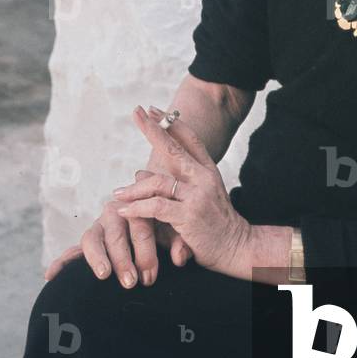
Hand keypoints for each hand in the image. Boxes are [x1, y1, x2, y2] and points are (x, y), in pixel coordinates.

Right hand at [44, 170, 193, 286]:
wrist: (163, 223)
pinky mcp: (89, 241)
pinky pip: (72, 250)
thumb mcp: (179, 234)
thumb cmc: (172, 231)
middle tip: (131, 282)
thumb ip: (180, 243)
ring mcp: (100, 226)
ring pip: (92, 238)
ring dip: (97, 257)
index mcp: (139, 204)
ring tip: (103, 275)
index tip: (149, 277)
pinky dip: (62, 261)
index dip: (145, 252)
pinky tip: (51, 275)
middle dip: (123, 259)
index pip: (140, 225)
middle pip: (116, 233)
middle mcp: (116, 212)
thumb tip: (178, 259)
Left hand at [112, 105, 251, 275]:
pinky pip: (156, 207)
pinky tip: (124, 211)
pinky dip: (137, 209)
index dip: (171, 122)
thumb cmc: (216, 224)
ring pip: (158, 182)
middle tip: (137, 113)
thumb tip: (140, 171)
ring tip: (118, 194)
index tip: (153, 110)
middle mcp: (204, 178)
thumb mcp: (198, 197)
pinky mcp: (189, 216)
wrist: (238, 247)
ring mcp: (197, 196)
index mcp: (208, 170)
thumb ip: (172, 183)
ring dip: (134, 188)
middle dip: (153, 129)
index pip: (189, 138)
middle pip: (174, 148)